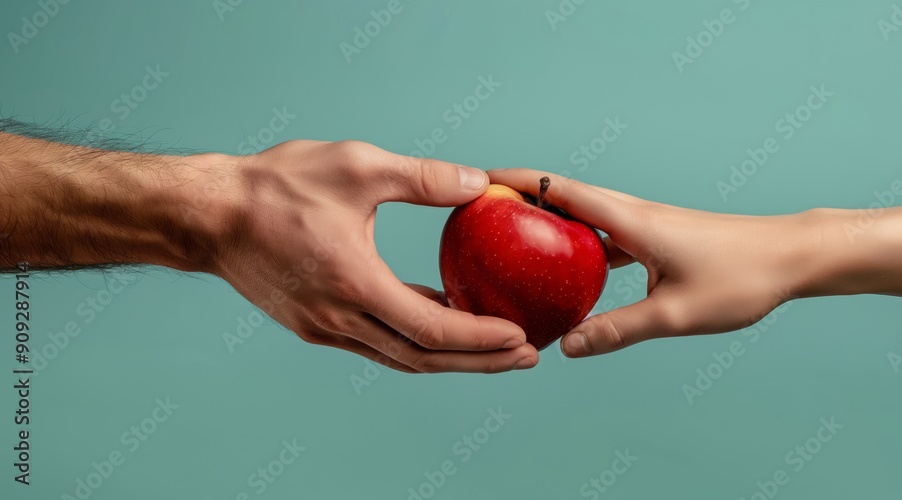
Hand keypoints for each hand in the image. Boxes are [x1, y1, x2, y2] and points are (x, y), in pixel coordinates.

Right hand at [210, 141, 537, 372]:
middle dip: (480, 362)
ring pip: (401, 357)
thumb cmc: (277, 186)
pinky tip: (442, 321)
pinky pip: (378, 343)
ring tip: (497, 351)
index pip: (431, 328)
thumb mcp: (357, 166)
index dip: (481, 338)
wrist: (208, 215)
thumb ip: (422, 177)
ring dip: (451, 359)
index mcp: (354, 283)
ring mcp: (326, 327)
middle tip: (527, 357)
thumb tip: (478, 181)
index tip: (520, 335)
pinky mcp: (316, 324)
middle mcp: (340, 318)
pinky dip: (416, 341)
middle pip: (423, 358)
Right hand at [487, 169, 818, 357]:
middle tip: (483, 211)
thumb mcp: (675, 314)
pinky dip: (580, 245)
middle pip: (566, 196)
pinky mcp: (658, 237)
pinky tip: (570, 271)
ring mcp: (646, 224)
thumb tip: (567, 347)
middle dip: (523, 197)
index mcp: (631, 221)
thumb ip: (618, 330)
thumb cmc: (741, 278)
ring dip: (551, 221)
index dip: (518, 182)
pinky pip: (606, 235)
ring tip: (515, 240)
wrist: (791, 256)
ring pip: (586, 216)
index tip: (479, 180)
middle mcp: (634, 214)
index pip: (562, 190)